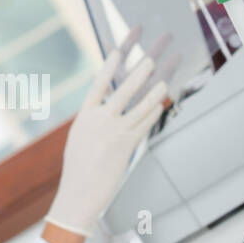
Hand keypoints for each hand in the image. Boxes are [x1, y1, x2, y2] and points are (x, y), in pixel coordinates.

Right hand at [44, 47, 167, 235]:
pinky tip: (160, 104)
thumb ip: (93, 120)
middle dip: (140, 72)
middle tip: (151, 58)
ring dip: (155, 91)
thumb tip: (105, 108)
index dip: (109, 66)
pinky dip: (154, 112)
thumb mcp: (80, 137)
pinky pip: (145, 124)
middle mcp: (99, 121)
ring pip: (140, 106)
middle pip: (124, 90)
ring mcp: (114, 132)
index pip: (98, 84)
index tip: (118, 50)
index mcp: (84, 116)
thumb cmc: (79, 167)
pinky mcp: (127, 145)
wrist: (79, 193)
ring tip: (164, 80)